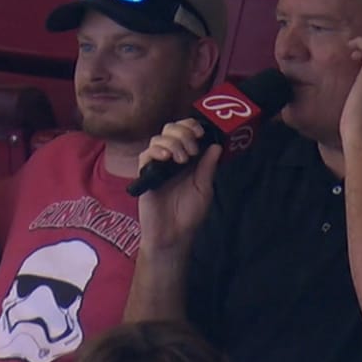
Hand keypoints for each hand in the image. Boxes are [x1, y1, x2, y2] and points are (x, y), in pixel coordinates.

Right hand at [136, 119, 223, 253]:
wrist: (173, 235)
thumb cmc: (188, 215)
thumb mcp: (204, 190)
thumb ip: (208, 168)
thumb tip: (216, 146)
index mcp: (188, 159)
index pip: (186, 132)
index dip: (191, 126)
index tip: (200, 133)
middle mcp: (172, 159)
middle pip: (170, 129)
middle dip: (183, 133)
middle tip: (192, 149)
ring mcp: (157, 165)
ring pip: (158, 139)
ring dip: (173, 143)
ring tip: (182, 160)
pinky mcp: (145, 174)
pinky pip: (145, 154)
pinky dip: (156, 151)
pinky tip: (166, 159)